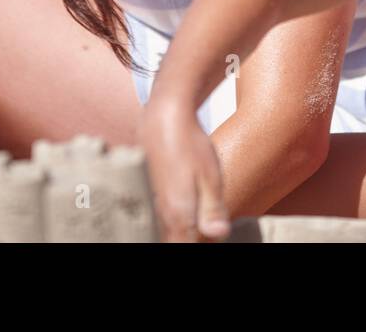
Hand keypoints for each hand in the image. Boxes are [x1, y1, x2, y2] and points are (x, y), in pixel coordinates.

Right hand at [138, 96, 229, 241]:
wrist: (162, 118)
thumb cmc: (190, 144)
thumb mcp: (210, 177)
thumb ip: (213, 210)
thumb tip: (218, 236)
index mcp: (179, 214)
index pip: (186, 248)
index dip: (200, 247)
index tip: (209, 239)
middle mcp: (161, 214)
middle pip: (174, 242)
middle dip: (190, 240)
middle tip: (205, 231)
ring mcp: (151, 204)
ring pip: (164, 231)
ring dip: (180, 232)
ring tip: (196, 221)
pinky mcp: (147, 194)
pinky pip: (158, 218)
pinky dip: (170, 220)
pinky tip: (183, 208)